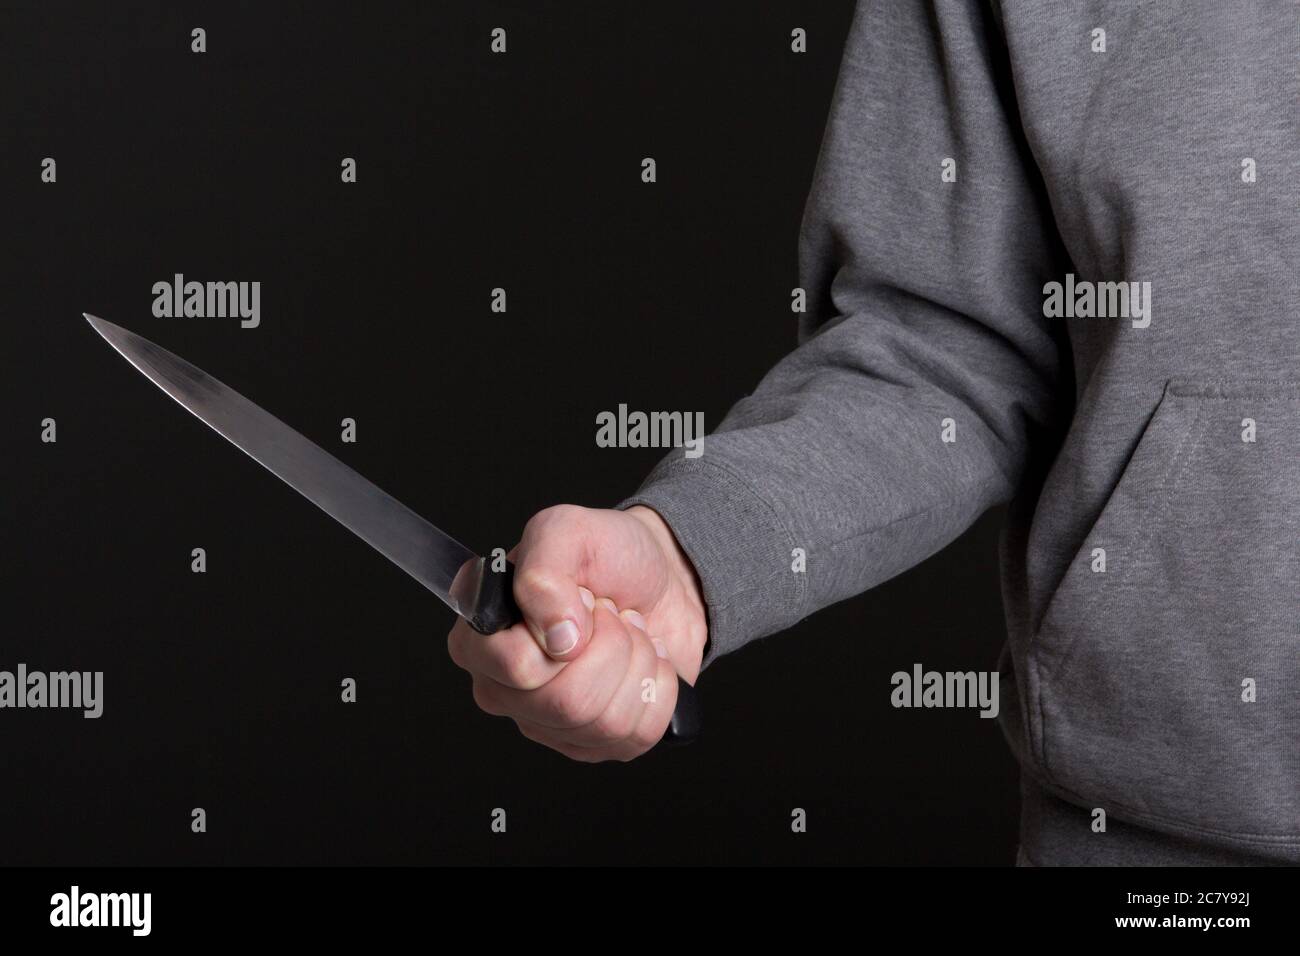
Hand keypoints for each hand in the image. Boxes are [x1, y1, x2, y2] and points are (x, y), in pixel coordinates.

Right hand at [446, 505, 706, 760]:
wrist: (662, 576)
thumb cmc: (606, 553)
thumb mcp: (567, 530)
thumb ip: (543, 570)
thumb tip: (557, 637)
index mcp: (480, 637)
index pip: (513, 665)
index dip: (562, 633)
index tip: (579, 598)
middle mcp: (505, 689)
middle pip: (564, 702)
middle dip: (610, 645)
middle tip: (608, 614)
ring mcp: (549, 723)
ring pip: (604, 721)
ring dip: (636, 662)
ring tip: (627, 634)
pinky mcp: (594, 743)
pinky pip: (637, 735)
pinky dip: (659, 688)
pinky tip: (644, 662)